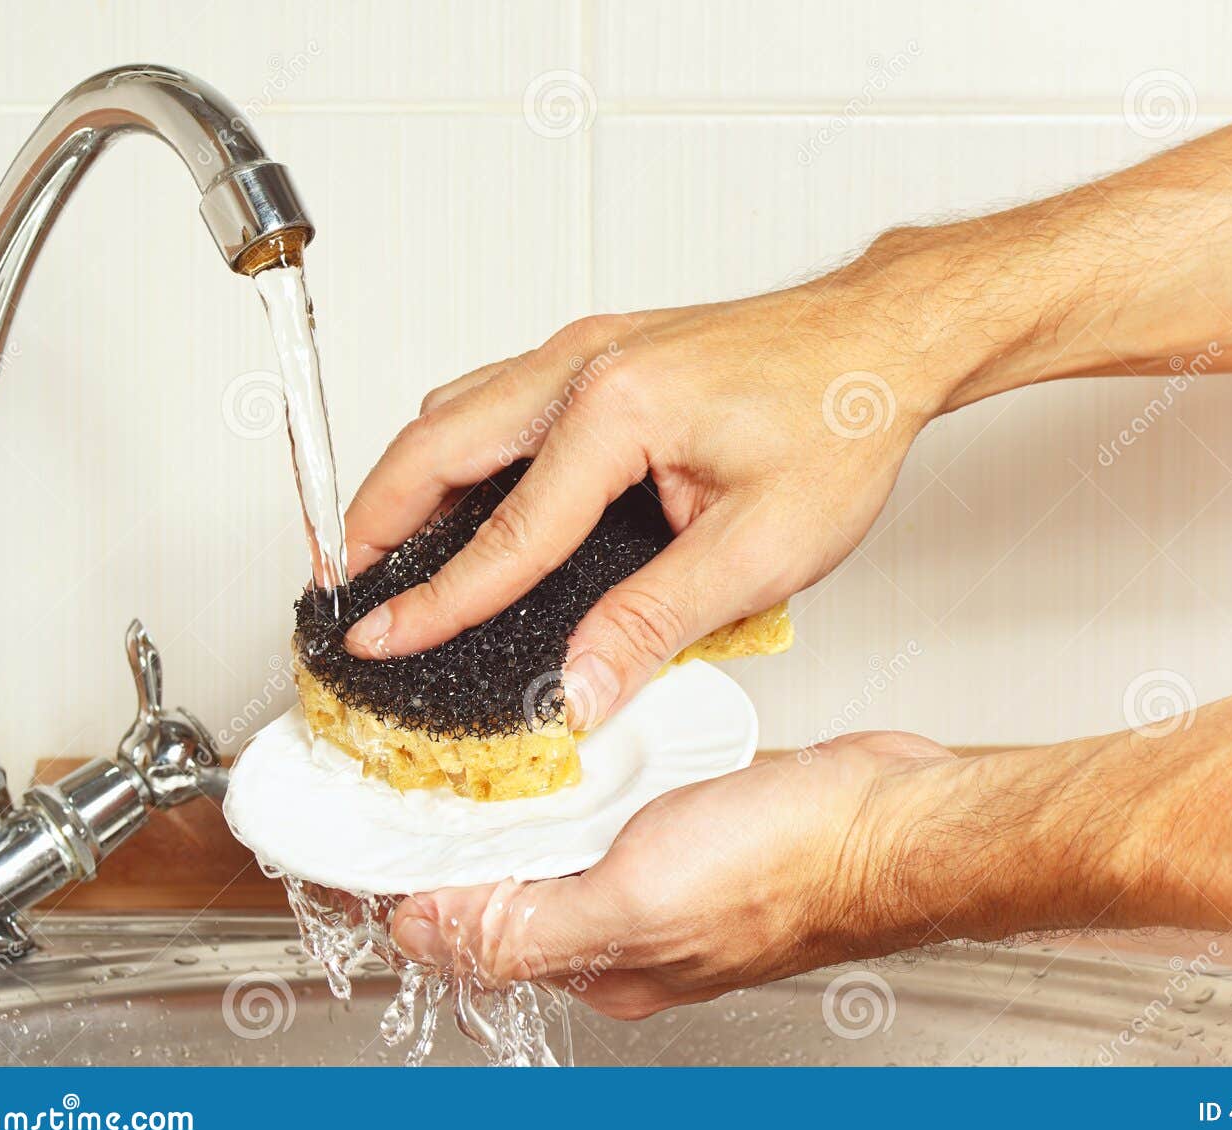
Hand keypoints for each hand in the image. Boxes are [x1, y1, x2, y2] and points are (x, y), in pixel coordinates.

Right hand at [340, 248, 999, 726]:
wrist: (883, 343)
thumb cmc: (842, 423)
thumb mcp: (761, 550)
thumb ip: (657, 622)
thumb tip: (580, 685)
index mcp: (619, 411)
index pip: (504, 532)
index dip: (436, 601)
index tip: (379, 641)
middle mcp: (588, 365)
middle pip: (436, 441)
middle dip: (376, 518)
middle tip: (348, 588)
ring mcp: (591, 350)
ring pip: (457, 409)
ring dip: (410, 477)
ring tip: (388, 550)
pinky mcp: (604, 353)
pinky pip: (497, 397)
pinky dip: (456, 448)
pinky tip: (466, 495)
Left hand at [388, 731, 1112, 1018]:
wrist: (893, 816)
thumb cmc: (794, 866)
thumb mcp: (636, 901)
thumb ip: (523, 924)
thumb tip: (422, 935)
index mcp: (602, 964)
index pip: (470, 936)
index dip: (406, 892)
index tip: (355, 844)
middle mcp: (626, 926)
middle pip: (505, 889)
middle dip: (453, 843)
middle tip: (406, 781)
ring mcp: (661, 871)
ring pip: (558, 838)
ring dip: (518, 802)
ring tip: (471, 758)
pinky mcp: (692, 821)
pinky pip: (613, 798)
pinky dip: (583, 772)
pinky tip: (570, 740)